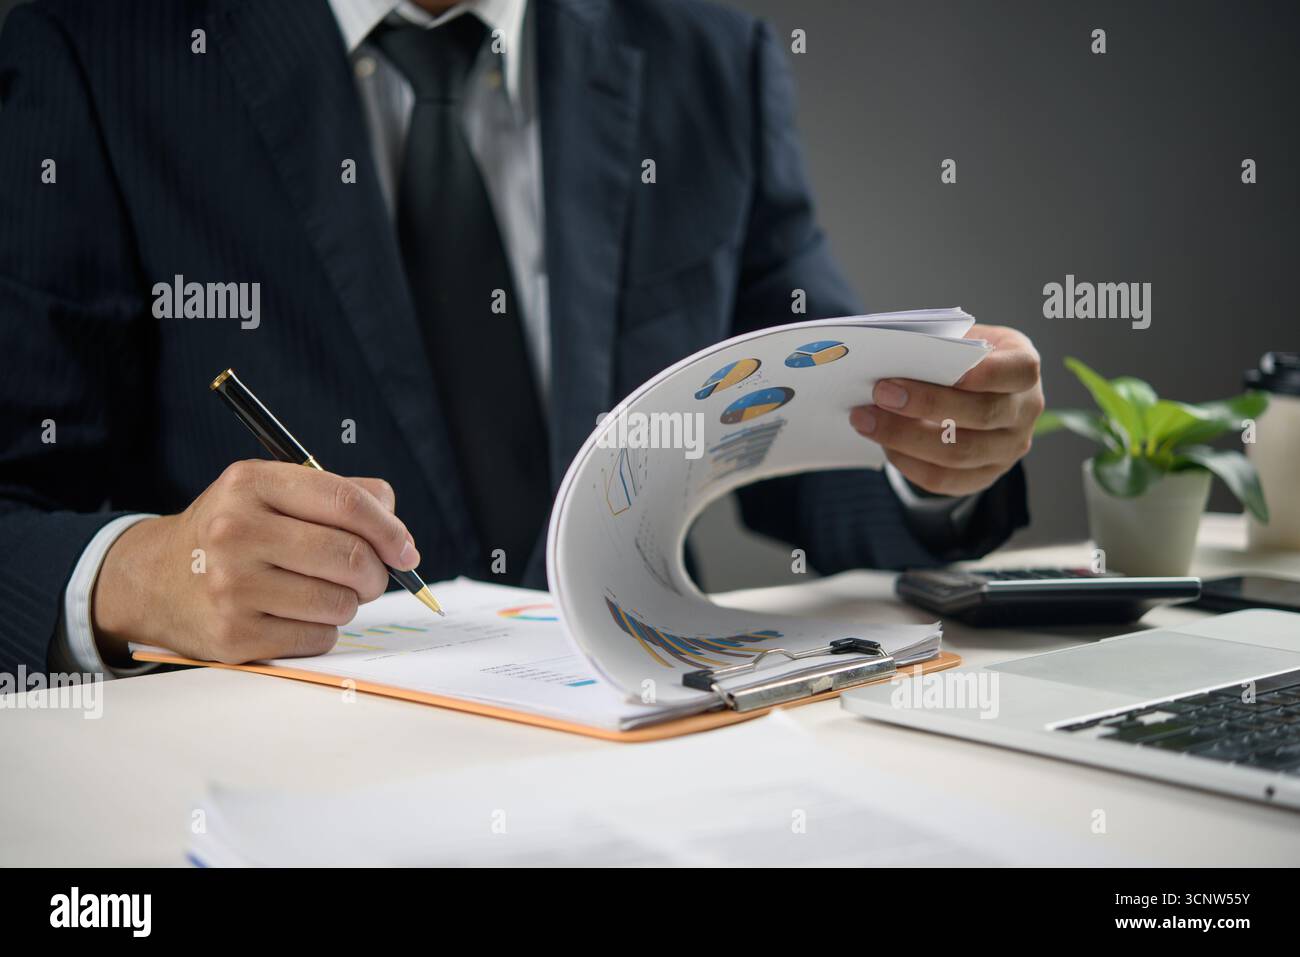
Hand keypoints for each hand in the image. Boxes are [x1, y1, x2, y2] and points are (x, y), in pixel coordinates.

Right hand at [91, 461, 419, 665]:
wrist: (154, 579)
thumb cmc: (234, 532)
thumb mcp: (271, 492)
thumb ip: (340, 495)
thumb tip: (396, 531)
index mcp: (251, 483)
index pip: (345, 502)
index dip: (389, 529)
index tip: (406, 551)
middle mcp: (235, 531)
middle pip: (348, 556)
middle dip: (375, 573)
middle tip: (371, 578)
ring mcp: (231, 586)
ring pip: (338, 603)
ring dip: (347, 604)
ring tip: (323, 593)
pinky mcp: (233, 635)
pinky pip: (316, 638)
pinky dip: (322, 631)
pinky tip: (296, 616)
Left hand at [849, 325, 1043, 496]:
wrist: (976, 391)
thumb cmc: (963, 358)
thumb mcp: (961, 340)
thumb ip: (938, 346)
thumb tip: (888, 355)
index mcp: (1023, 368)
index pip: (1018, 371)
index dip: (988, 373)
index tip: (949, 370)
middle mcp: (1024, 412)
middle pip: (982, 415)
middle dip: (926, 403)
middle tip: (880, 392)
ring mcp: (1008, 449)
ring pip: (958, 454)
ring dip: (905, 437)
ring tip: (865, 419)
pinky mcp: (984, 476)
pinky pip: (944, 480)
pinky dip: (908, 463)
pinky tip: (883, 444)